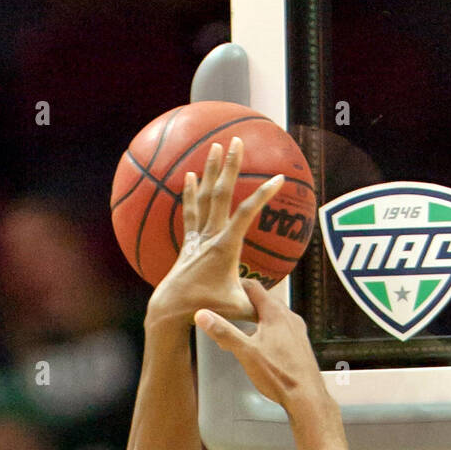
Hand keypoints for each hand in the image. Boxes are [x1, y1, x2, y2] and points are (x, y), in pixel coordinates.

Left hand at [145, 139, 284, 328]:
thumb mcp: (239, 308)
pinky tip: (189, 176)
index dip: (264, 195)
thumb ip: (261, 304)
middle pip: (221, 193)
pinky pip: (190, 211)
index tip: (279, 178)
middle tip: (235, 141)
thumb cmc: (206, 308)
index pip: (247, 214)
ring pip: (204, 196)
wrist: (171, 308)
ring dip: (209, 171)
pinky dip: (190, 192)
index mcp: (225, 247)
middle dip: (230, 166)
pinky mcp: (188, 241)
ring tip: (214, 147)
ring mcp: (197, 236)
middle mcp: (210, 235)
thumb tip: (279, 304)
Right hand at [195, 278, 332, 418]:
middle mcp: (290, 317)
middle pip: (265, 300)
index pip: (254, 287)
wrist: (307, 397)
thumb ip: (224, 332)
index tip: (225, 288)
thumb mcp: (246, 352)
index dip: (237, 285)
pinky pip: (283, 329)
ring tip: (244, 326)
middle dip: (247, 303)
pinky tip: (263, 344)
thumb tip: (202, 315)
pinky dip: (270, 329)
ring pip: (275, 315)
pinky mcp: (301, 344)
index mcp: (276, 313)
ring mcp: (298, 330)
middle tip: (230, 308)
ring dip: (259, 317)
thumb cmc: (279, 375)